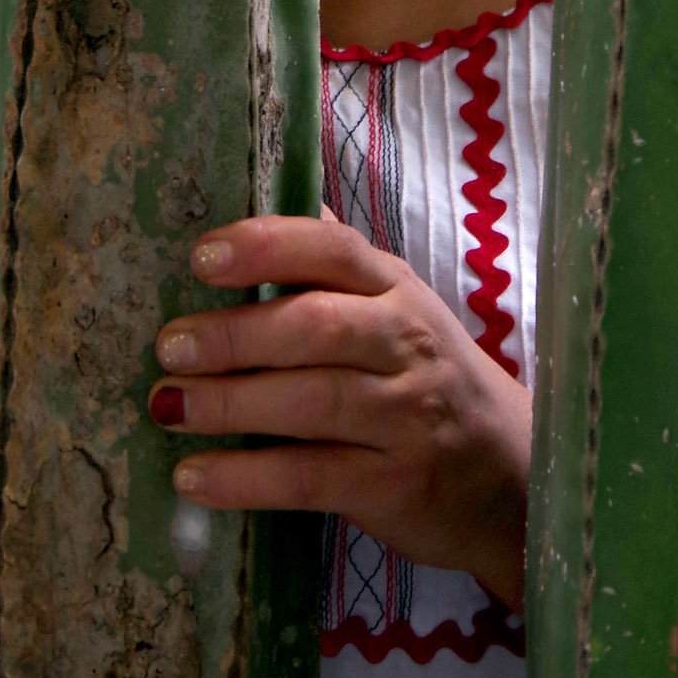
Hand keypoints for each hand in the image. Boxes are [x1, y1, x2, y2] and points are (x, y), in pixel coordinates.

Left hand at [148, 215, 531, 610]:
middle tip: (170, 345)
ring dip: (229, 404)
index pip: (335, 250)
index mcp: (397, 290)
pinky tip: (193, 476)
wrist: (511, 475)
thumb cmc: (429, 379)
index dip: (267, 247)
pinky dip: (246, 477)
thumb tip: (259, 192)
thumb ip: (332, 266)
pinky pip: (310, 477)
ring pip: (310, 402)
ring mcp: (405, 417)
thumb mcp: (396, 311)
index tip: (201, 258)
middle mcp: (406, 345)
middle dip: (235, 335)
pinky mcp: (394, 485)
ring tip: (167, 406)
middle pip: (316, 327)